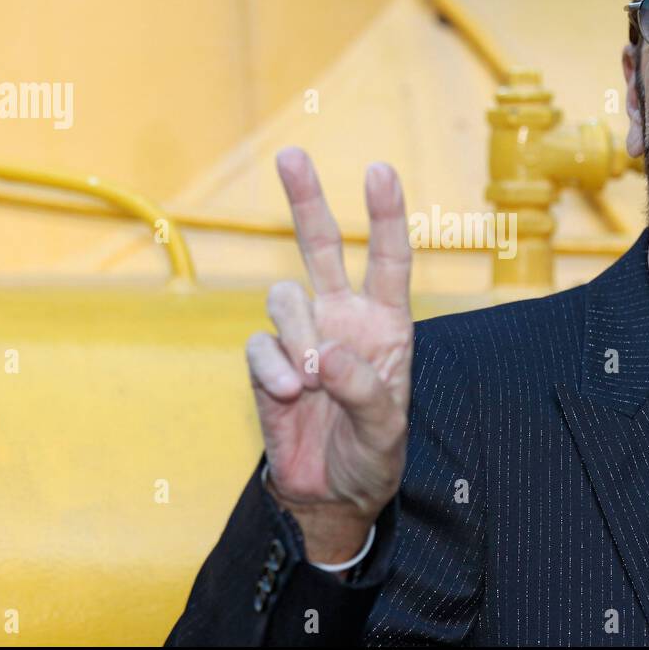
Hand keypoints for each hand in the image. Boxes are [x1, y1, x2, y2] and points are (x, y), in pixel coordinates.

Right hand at [247, 147, 412, 563]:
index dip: (385, 215)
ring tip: (310, 380)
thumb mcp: (386, 431)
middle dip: (306, 200)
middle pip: (320, 247)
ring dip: (297, 335)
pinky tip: (290, 395)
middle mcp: (342, 319)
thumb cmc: (371, 456)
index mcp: (385, 326)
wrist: (329, 494)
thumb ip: (366, 390)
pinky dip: (273, 368)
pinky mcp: (267, 363)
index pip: (388, 260)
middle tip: (290, 155)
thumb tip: (327, 354)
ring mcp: (302, 338)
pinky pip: (260, 345)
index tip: (379, 170)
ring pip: (284, 297)